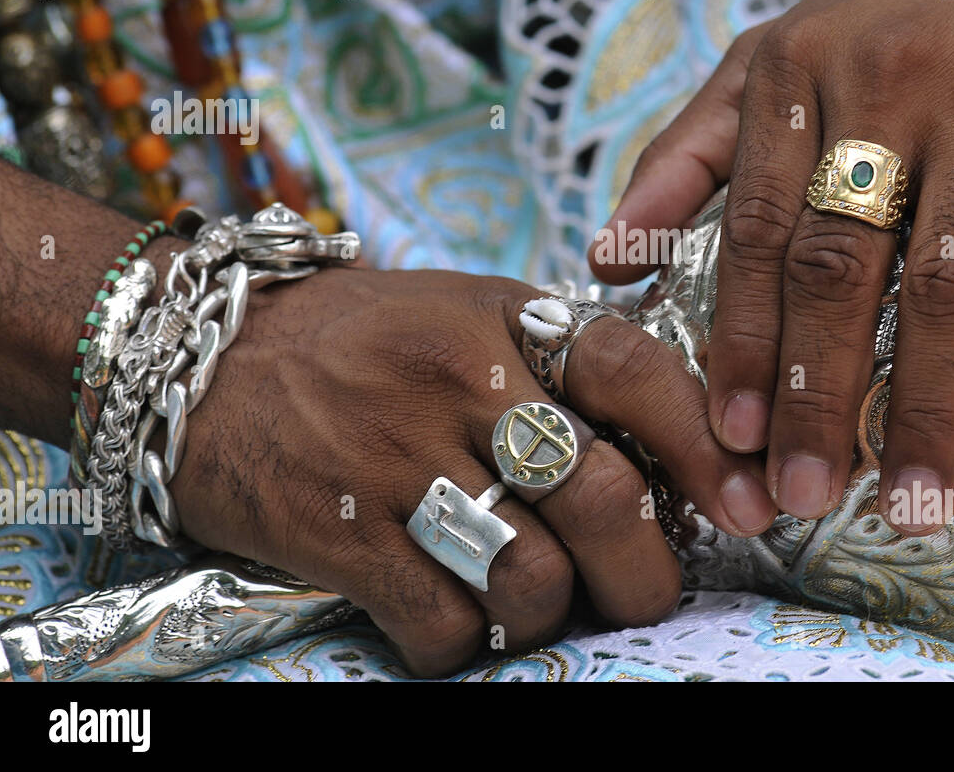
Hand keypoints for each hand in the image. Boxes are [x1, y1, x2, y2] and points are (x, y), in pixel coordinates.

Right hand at [169, 267, 774, 674]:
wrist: (204, 359)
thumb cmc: (357, 339)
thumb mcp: (464, 312)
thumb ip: (556, 365)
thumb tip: (665, 451)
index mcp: (505, 319)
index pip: (635, 371)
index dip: (707, 446)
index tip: (748, 505)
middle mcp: (462, 381)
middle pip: (602, 496)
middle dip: (645, 571)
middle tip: (643, 593)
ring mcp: (400, 458)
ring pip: (533, 575)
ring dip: (551, 614)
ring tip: (534, 604)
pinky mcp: (344, 532)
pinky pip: (444, 622)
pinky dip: (464, 641)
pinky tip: (450, 618)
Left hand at [589, 0, 953, 532]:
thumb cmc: (886, 35)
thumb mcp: (771, 64)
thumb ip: (685, 157)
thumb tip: (604, 261)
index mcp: (791, 75)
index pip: (755, 226)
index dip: (743, 337)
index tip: (730, 432)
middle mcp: (881, 88)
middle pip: (839, 264)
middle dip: (816, 390)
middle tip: (800, 490)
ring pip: (945, 282)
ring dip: (923, 404)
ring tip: (907, 501)